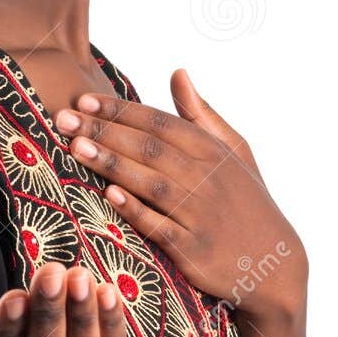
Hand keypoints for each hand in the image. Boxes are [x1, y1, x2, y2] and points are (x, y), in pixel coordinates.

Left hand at [54, 71, 307, 323]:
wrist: (273, 264)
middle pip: (149, 148)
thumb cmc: (247, 202)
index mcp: (212, 151)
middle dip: (103, 131)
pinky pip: (161, 227)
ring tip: (75, 148)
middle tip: (63, 119)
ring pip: (151, 183)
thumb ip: (202, 113)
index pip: (160, 123)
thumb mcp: (235, 152)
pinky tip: (109, 195)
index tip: (83, 101)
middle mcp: (206, 179)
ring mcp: (200, 215)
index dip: (120, 111)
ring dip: (112, 164)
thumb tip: (177, 72)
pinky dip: (136, 211)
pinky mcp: (194, 250)